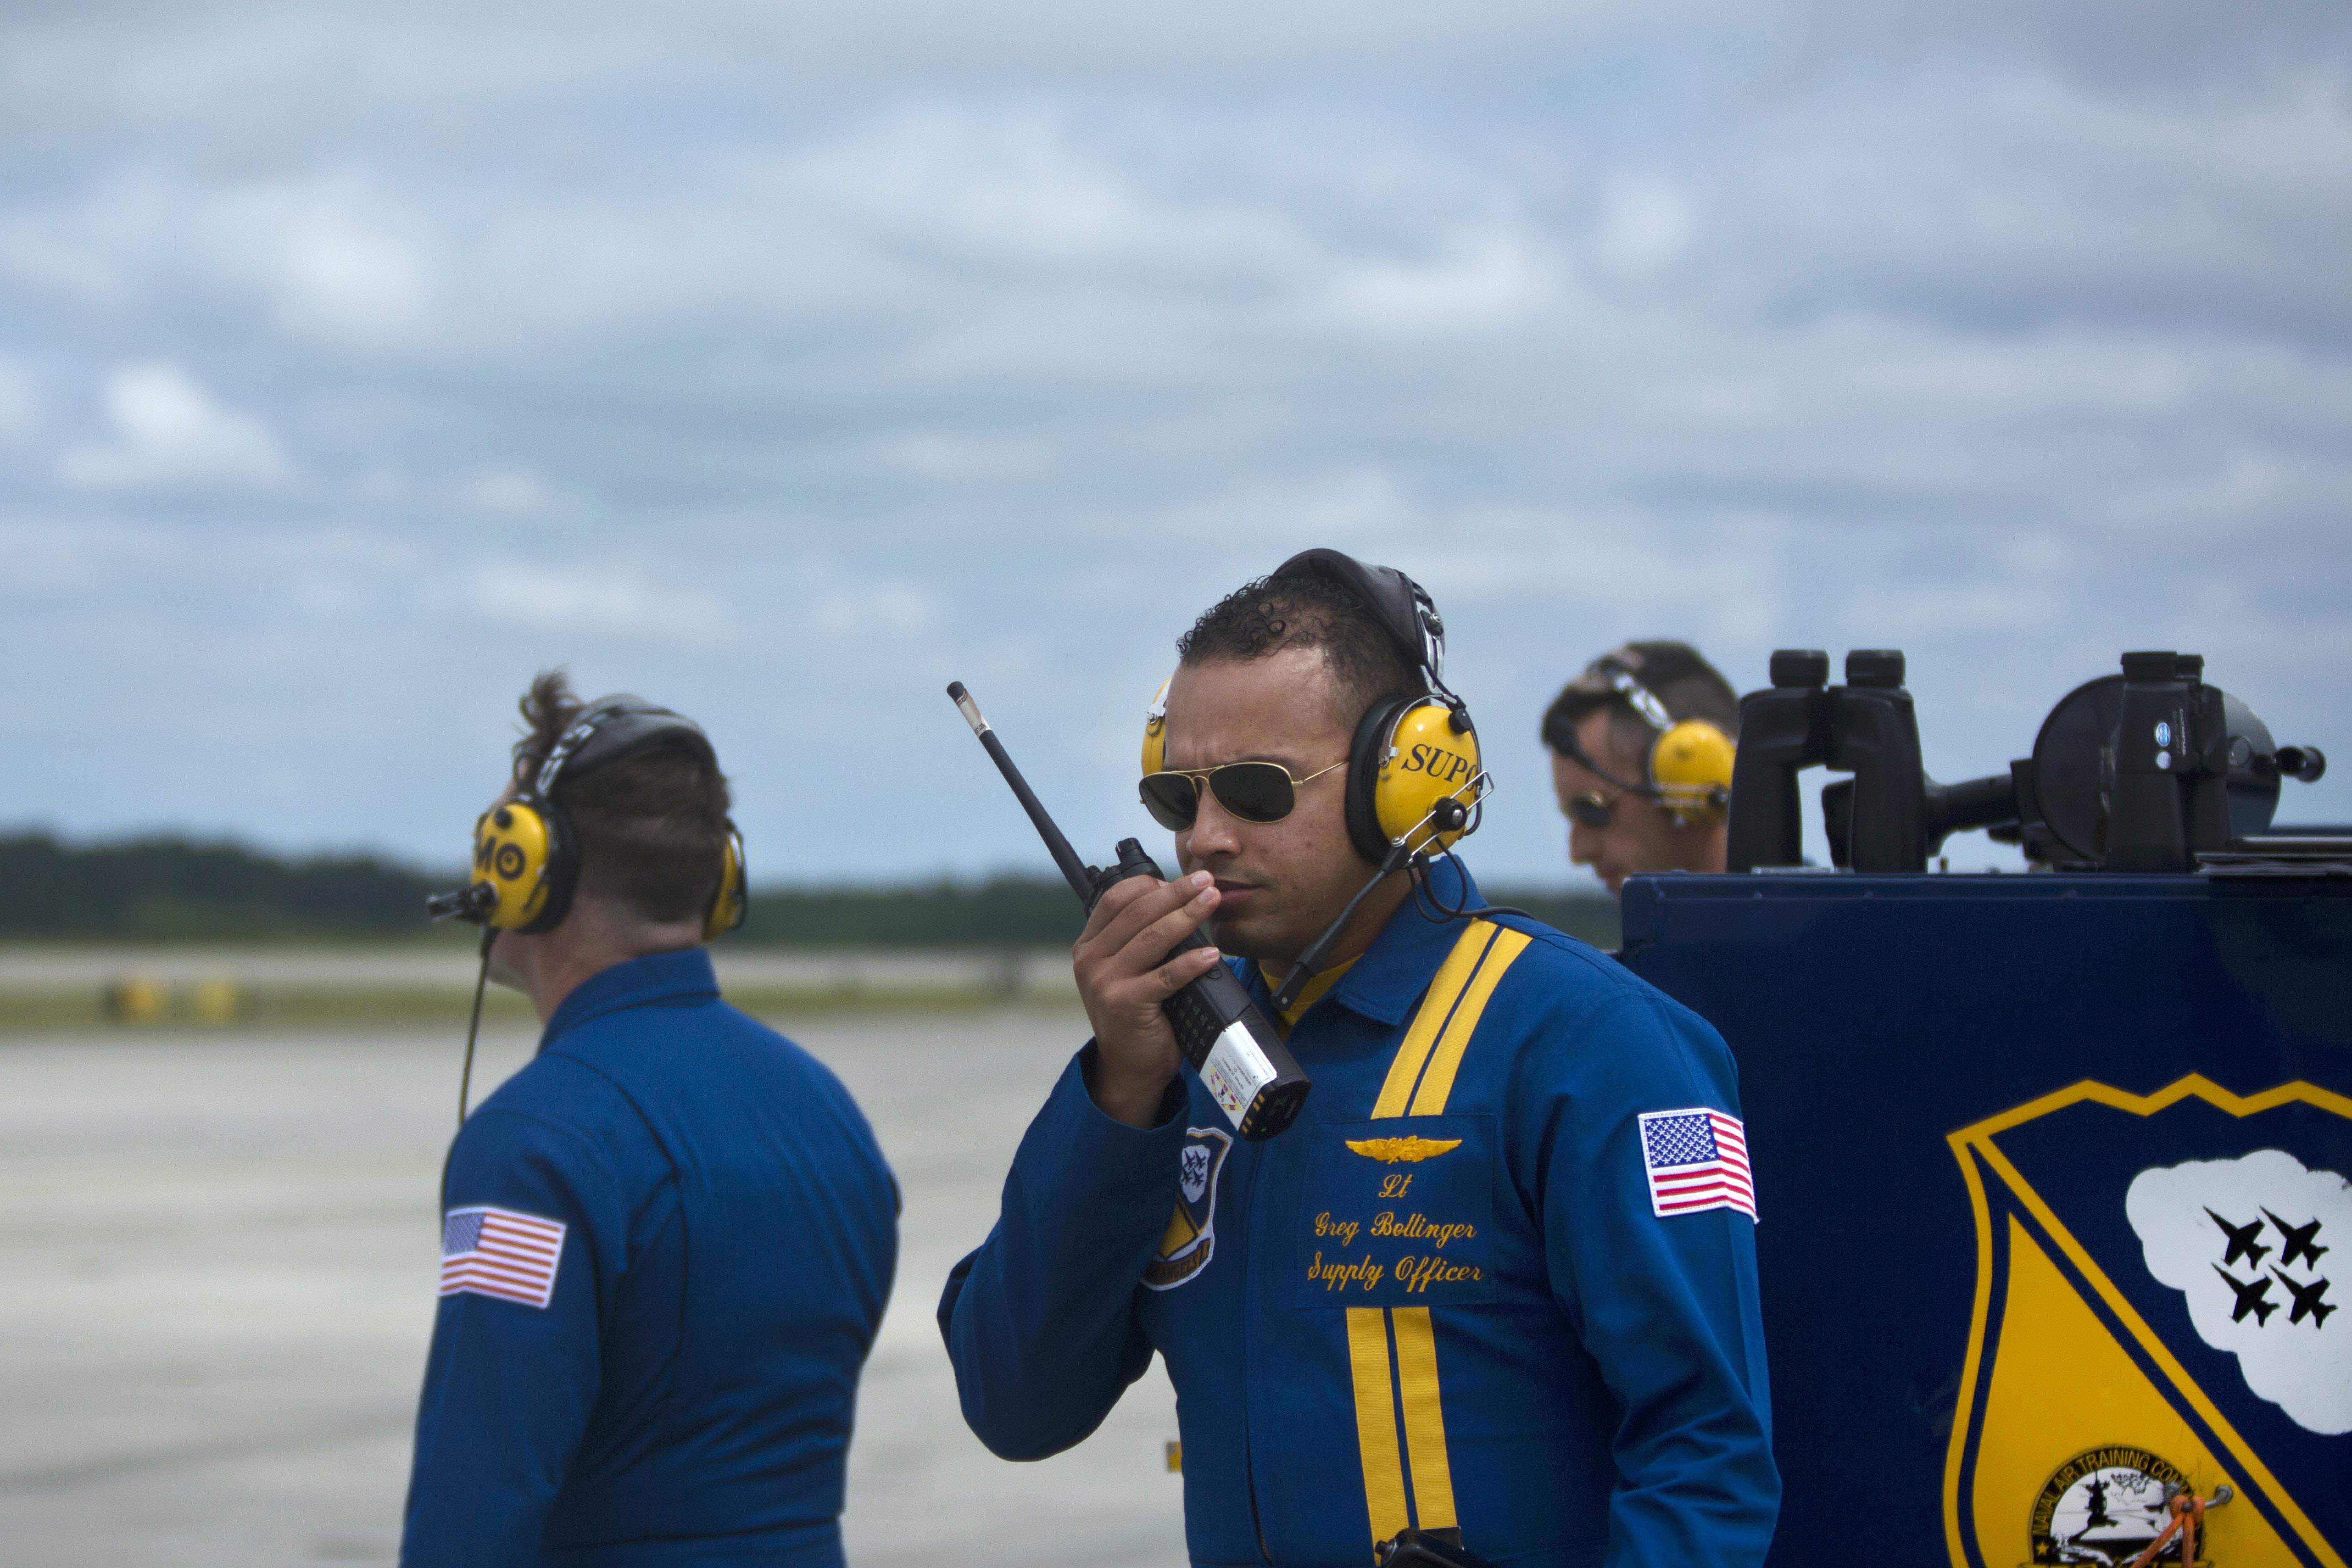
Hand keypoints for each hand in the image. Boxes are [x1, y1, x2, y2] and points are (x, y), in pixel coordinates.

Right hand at [1073, 869, 1223, 1127]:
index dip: (1148, 885)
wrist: (1129, 1068)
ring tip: (1212, 902)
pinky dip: (1191, 963)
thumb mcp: (1128, 971)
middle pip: (1137, 912)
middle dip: (1176, 893)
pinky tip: (1212, 955)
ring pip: (1152, 938)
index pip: (1115, 900)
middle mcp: (1090, 960)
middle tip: (1206, 881)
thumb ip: (1140, 939)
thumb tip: (1178, 901)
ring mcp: (1105, 982)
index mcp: (1089, 946)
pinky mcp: (1126, 1004)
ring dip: (1187, 916)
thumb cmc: (1136, 1014)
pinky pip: (1166, 976)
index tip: (1179, 879)